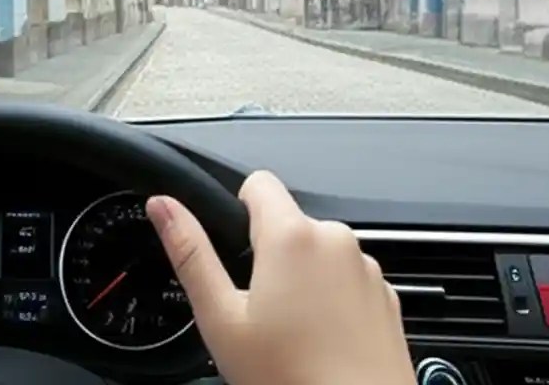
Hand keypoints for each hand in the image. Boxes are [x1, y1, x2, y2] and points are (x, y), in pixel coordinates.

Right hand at [146, 170, 413, 384]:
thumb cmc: (291, 378)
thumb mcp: (221, 318)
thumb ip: (190, 253)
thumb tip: (163, 207)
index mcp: (292, 237)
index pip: (259, 183)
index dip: (239, 211)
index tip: (233, 251)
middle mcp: (336, 241)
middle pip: (288, 223)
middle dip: (269, 255)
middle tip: (257, 310)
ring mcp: (366, 268)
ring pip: (318, 253)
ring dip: (302, 279)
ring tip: (291, 332)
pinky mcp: (385, 295)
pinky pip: (346, 280)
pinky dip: (331, 300)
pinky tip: (321, 340)